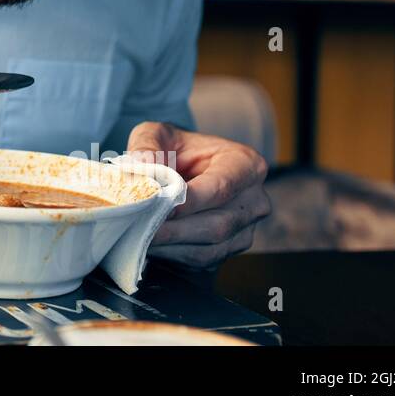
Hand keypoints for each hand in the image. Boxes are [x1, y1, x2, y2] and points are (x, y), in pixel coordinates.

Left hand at [125, 121, 270, 268]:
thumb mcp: (156, 135)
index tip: (161, 207)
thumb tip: (140, 165)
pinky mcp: (230, 249)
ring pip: (210, 248)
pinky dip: (174, 255)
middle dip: (176, 229)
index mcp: (245, 164)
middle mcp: (254, 199)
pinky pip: (203, 260)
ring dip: (172, 246)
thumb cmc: (173, 149)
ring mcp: (246, 228)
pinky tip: (152, 245)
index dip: (190, 201)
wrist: (180, 171)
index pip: (221, 187)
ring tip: (140, 236)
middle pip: (218, 224)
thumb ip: (146, 146)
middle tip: (140, 227)